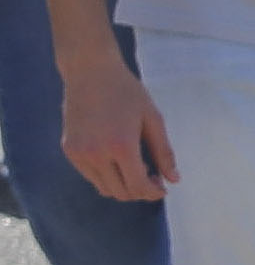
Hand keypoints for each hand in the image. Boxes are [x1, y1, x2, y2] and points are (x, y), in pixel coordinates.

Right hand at [59, 54, 171, 201]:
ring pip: (104, 188)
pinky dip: (107, 177)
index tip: (163, 188)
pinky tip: (119, 162)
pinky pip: (91, 176)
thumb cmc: (126, 92)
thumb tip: (174, 179)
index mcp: (120, 146)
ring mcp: (79, 153)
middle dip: (141, 192)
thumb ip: (163, 152)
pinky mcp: (69, 150)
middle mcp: (96, 153)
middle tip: (154, 179)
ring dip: (123, 186)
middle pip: (121, 192)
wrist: (89, 72)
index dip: (153, 192)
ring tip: (138, 170)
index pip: (138, 186)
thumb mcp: (153, 119)